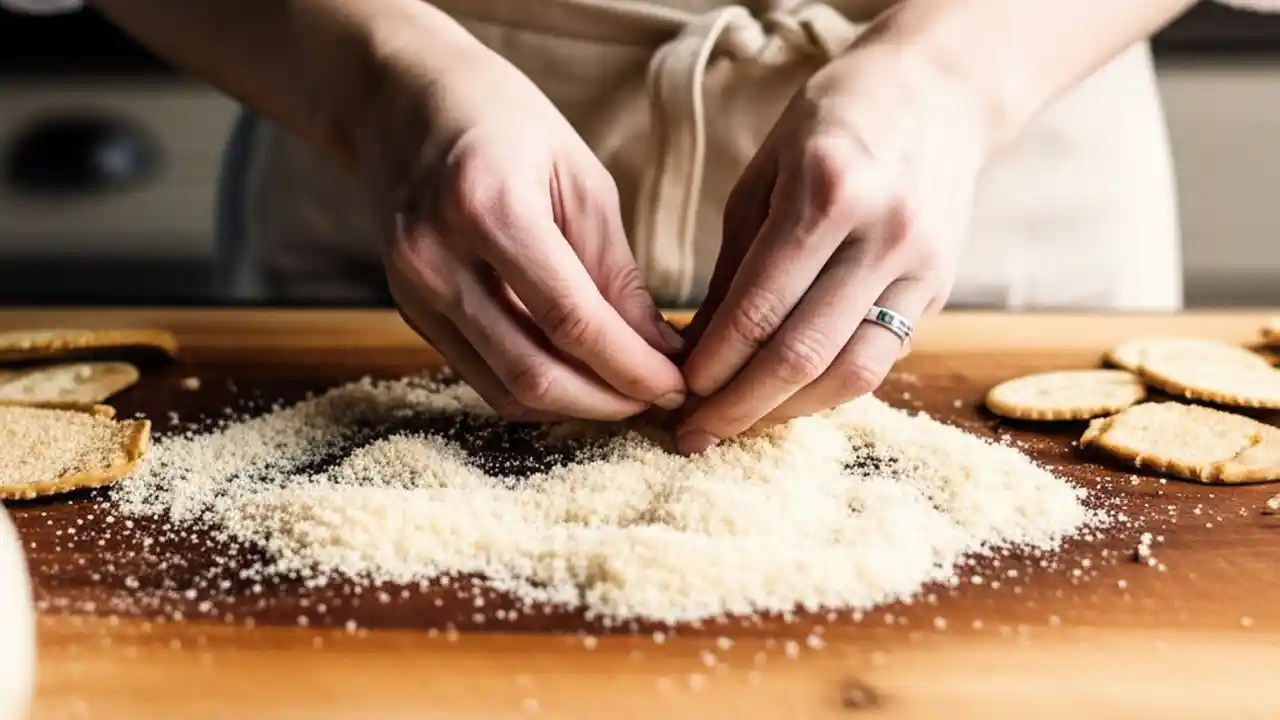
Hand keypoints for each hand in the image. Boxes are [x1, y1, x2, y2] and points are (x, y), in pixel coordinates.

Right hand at [359, 39, 686, 421]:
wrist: (404, 101)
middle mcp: (435, 258)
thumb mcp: (580, 179)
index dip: (632, 368)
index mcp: (486, 207)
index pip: (570, 320)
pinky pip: (481, 376)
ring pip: (504, 390)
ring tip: (627, 393)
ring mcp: (412, 290)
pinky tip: (580, 377)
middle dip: (607, 401)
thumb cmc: (505, 122)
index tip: (679, 385)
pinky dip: (537, 389)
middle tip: (660, 399)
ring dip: (575, 406)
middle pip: (532, 372)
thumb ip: (617, 272)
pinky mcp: (407, 311)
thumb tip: (662, 352)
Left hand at [677, 44, 989, 452]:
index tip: (676, 394)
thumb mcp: (764, 175)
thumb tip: (697, 350)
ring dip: (786, 413)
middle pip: (803, 354)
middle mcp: (882, 235)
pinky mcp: (939, 289)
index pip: (759, 307)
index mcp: (828, 192)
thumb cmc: (831, 124)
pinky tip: (788, 399)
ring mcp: (920, 267)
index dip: (713, 364)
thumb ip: (735, 266)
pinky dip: (827, 390)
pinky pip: (879, 360)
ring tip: (738, 428)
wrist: (939, 90)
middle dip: (740, 407)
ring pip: (850, 374)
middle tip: (694, 436)